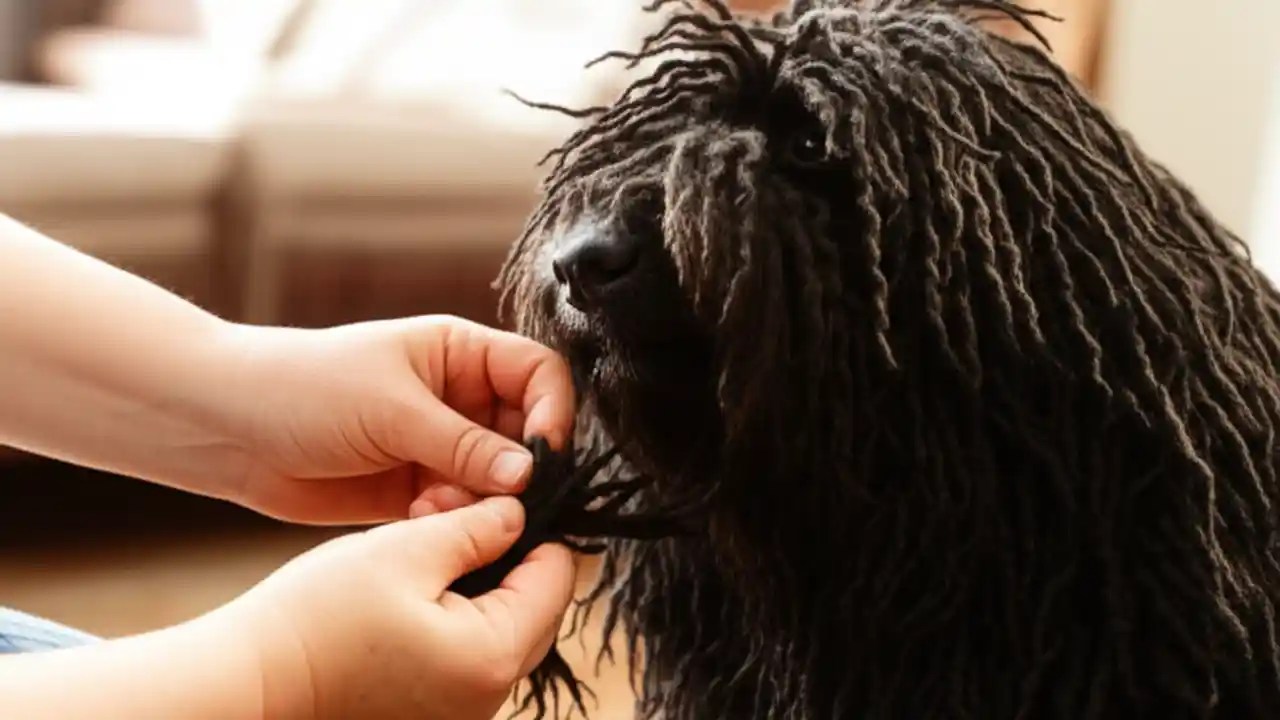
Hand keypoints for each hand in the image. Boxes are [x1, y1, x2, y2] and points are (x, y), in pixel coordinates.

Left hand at [194, 315, 574, 523]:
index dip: (551, 412)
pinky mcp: (418, 489)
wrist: (229, 429)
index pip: (538, 374)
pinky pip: (462, 509)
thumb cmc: (304, 389)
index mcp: (460, 353)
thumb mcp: (392, 409)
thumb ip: (464, 444)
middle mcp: (458, 397)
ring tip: (440, 508)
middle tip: (499, 498)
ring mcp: (439, 445)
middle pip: (525, 433)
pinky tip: (418, 520)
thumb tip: (531, 474)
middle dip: (517, 469)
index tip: (543, 454)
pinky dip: (453, 521)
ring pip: (497, 480)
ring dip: (482, 500)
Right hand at [213, 497, 576, 719]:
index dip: (538, 530)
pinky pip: (469, 660)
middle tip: (461, 522)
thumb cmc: (319, 618)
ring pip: (504, 634)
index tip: (503, 502)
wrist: (250, 684)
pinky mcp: (432, 717)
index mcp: (494, 656)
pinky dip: (459, 623)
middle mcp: (488, 698)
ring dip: (484, 590)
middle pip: (537, 611)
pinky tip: (418, 595)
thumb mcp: (406, 549)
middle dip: (511, 560)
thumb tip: (518, 513)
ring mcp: (460, 714)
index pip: (557, 579)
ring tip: (432, 554)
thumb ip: (477, 528)